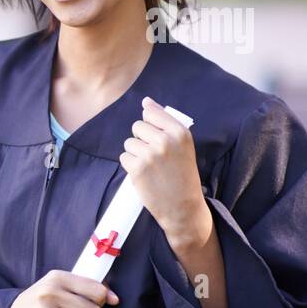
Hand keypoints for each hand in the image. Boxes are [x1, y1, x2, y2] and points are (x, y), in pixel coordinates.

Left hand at [119, 97, 210, 251]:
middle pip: (137, 126)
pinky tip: (143, 174)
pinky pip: (124, 157)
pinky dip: (130, 166)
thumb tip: (146, 101)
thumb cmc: (182, 174)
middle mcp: (165, 141)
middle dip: (141, 139)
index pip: (152, 112)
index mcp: (180, 132)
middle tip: (154, 155)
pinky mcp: (137, 168)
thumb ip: (164, 122)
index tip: (155, 135)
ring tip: (150, 166)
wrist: (183, 206)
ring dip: (135, 153)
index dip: (150, 123)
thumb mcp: (182, 146)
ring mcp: (150, 154)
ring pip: (129, 142)